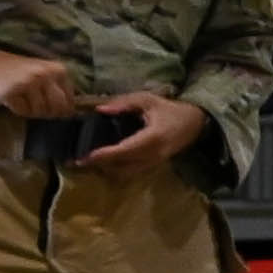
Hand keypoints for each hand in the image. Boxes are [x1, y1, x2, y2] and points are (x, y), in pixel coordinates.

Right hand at [0, 50, 86, 118]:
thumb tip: (71, 112)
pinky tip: (13, 99)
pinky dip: (18, 110)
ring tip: (23, 99)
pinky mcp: (12, 92)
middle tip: (35, 106)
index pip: (70, 101)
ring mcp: (28, 83)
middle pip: (57, 108)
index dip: (62, 110)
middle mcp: (45, 75)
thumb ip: (58, 89)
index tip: (50, 107)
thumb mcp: (44, 74)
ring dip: (31, 111)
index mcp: (58, 70)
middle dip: (48, 113)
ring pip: (40, 111)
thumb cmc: (19, 72)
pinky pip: (23, 112)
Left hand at [75, 92, 206, 176]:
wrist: (195, 124)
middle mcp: (153, 155)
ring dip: (106, 169)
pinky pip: (131, 171)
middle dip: (99, 165)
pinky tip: (105, 161)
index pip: (124, 150)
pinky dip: (116, 168)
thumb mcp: (148, 100)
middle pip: (121, 166)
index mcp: (152, 138)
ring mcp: (154, 163)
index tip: (85, 156)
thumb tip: (100, 110)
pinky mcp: (153, 166)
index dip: (104, 155)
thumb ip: (124, 104)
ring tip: (88, 162)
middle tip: (77, 160)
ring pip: (125, 173)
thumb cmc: (170, 109)